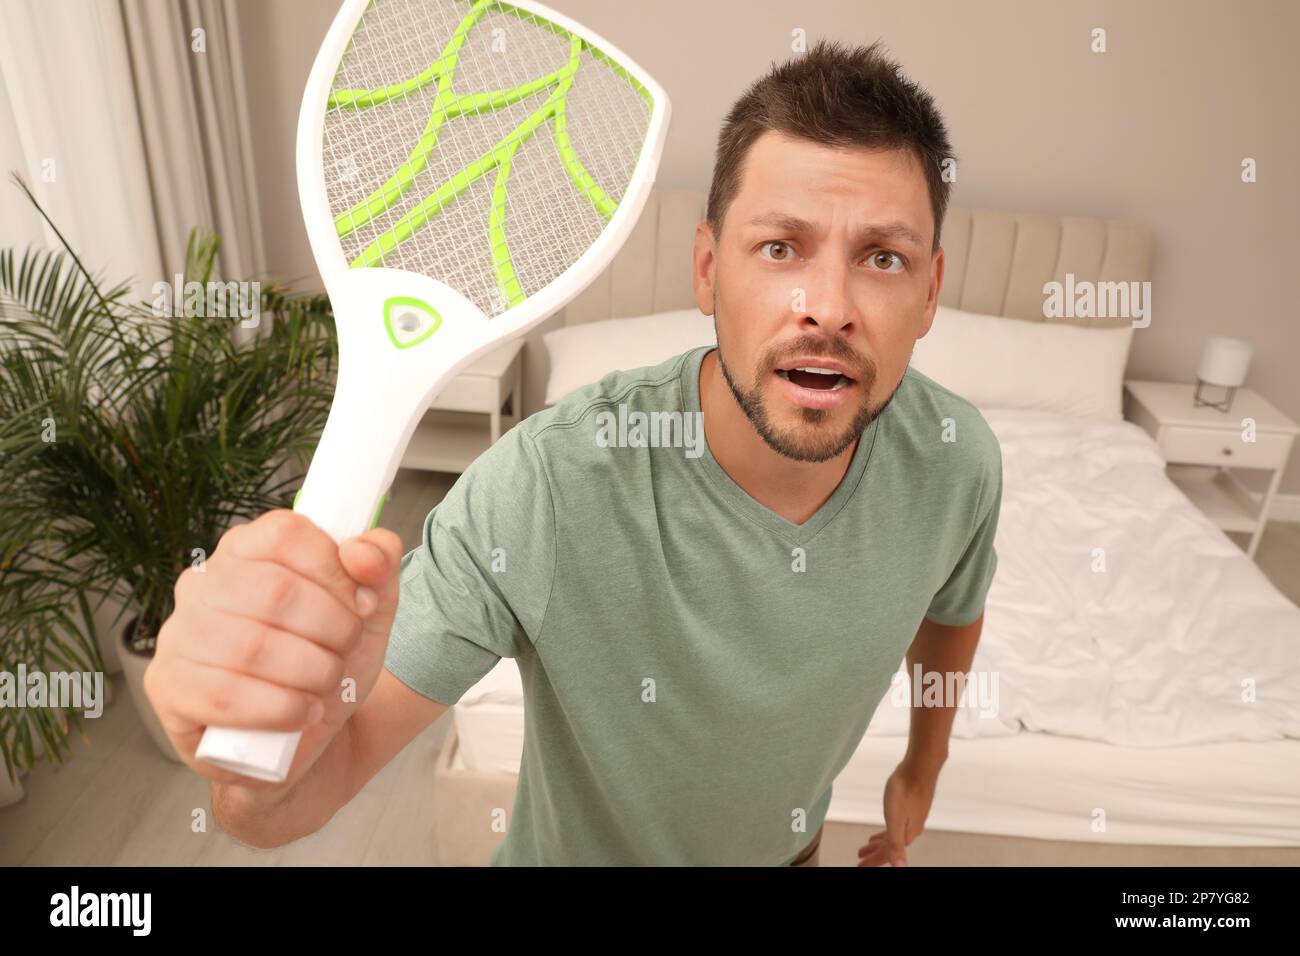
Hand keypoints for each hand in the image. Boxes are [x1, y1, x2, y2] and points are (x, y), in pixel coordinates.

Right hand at [144, 509, 403, 787]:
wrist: (307, 734)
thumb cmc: (328, 657)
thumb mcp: (370, 606)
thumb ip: (379, 562)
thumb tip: (362, 552)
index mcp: (248, 548)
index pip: (286, 534)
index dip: (336, 573)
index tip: (361, 605)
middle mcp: (203, 583)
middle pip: (275, 590)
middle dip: (332, 628)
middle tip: (345, 652)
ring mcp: (179, 634)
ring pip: (252, 646)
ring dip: (311, 672)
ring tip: (326, 684)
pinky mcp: (169, 687)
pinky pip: (225, 696)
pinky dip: (281, 709)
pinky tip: (302, 712)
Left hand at [857, 758, 939, 866]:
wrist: (920, 768)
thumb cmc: (904, 791)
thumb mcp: (895, 819)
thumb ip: (896, 844)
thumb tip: (899, 868)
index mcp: (905, 835)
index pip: (887, 855)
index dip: (873, 862)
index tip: (860, 866)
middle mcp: (911, 830)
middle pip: (890, 847)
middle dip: (875, 854)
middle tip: (860, 856)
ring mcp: (913, 818)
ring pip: (894, 835)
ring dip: (881, 842)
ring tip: (869, 843)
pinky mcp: (914, 807)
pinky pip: (898, 825)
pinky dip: (889, 829)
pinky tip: (888, 822)